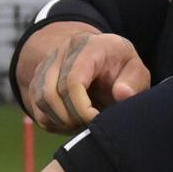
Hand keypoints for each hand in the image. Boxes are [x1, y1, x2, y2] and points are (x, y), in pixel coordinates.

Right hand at [25, 31, 149, 132]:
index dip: (81, 108)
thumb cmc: (119, 66)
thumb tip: (122, 94)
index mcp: (88, 47)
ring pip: (41, 101)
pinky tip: (70, 122)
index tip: (96, 119)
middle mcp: (62, 52)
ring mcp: (45, 66)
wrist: (99, 56)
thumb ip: (134, 81)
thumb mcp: (135, 70)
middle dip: (71, 117)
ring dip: (60, 120)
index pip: (72, 80)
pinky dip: (52, 122)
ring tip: (81, 123)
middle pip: (52, 93)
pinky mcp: (36, 80)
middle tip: (90, 125)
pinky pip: (36, 108)